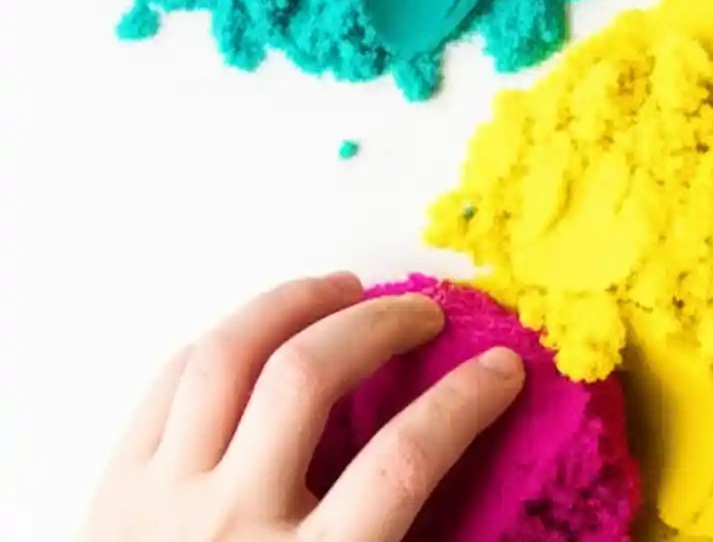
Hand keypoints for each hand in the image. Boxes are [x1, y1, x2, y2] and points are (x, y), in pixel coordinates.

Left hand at [82, 273, 524, 541]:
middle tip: (425, 313)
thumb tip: (473, 498)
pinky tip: (264, 330)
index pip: (404, 461)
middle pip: (307, 379)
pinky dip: (225, 338)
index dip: (465, 401)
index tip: (502, 367)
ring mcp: (164, 495)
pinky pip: (170, 379)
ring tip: (342, 288)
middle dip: (380, 325)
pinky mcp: (115, 483)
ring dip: (295, 303)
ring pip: (229, 357)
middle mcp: (234, 521)